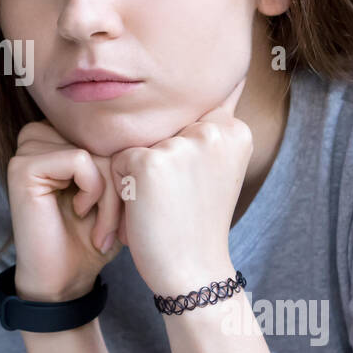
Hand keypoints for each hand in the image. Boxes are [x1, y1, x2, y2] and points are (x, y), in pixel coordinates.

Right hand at [7, 121, 124, 301]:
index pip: (113, 130)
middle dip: (120, 185)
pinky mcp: (22, 166)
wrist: (66, 279)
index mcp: (61, 131)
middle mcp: (41, 132)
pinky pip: (79, 160)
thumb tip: (174, 122)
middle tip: (115, 226)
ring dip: (109, 194)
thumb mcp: (122, 187)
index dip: (128, 171)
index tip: (128, 209)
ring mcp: (28, 147)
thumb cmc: (96, 235)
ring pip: (96, 151)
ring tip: (102, 225)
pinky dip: (92, 191)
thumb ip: (132, 152)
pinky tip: (81, 213)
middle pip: (104, 140)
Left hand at [109, 77, 251, 296]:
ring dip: (139, 175)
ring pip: (137, 143)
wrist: (193, 271)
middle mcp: (213, 130)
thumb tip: (217, 81)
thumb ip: (208, 127)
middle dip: (158, 162)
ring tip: (163, 206)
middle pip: (158, 128)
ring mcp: (181, 145)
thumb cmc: (199, 220)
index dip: (178, 154)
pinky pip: (118, 161)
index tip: (191, 186)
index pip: (185, 115)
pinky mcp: (149, 163)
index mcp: (235, 129)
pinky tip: (146, 210)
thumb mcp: (215, 167)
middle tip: (177, 201)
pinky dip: (123, 188)